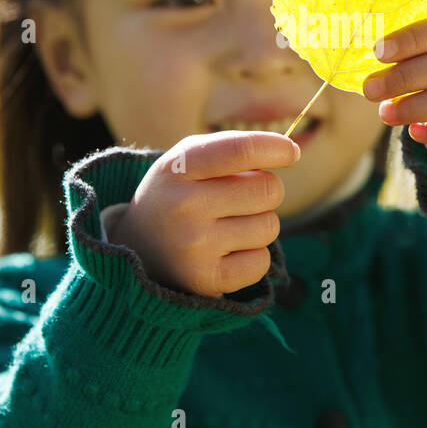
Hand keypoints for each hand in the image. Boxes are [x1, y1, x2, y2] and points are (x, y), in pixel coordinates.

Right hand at [117, 132, 300, 297]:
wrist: (136, 247)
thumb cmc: (179, 193)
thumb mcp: (188, 159)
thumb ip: (232, 148)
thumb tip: (289, 151)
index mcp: (179, 168)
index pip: (240, 150)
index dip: (275, 148)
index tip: (290, 152)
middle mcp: (183, 205)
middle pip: (268, 189)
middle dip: (266, 191)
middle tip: (243, 198)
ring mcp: (194, 245)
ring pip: (269, 226)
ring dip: (259, 225)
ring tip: (228, 226)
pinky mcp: (206, 279)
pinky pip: (261, 262)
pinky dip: (253, 256)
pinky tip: (227, 252)